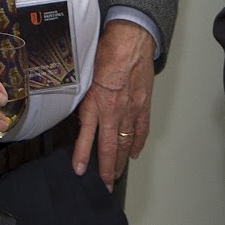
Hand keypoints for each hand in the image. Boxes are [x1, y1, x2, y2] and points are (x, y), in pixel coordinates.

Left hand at [74, 20, 155, 187]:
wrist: (132, 40)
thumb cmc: (108, 51)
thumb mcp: (86, 75)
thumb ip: (84, 96)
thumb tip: (80, 110)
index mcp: (96, 102)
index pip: (87, 137)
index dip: (83, 156)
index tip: (80, 171)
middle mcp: (113, 110)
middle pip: (109, 147)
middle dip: (106, 169)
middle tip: (104, 185)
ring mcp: (131, 110)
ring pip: (125, 142)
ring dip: (120, 161)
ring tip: (116, 175)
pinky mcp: (144, 105)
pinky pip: (141, 130)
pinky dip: (137, 143)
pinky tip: (133, 153)